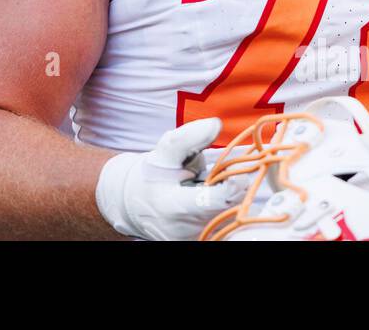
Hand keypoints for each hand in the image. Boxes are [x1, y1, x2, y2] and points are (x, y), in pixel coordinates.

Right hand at [95, 117, 247, 239]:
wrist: (133, 204)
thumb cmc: (152, 174)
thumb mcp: (164, 151)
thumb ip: (189, 137)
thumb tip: (215, 124)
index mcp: (174, 207)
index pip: (220, 200)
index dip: (234, 183)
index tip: (235, 172)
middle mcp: (185, 230)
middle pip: (230, 210)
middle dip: (233, 191)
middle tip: (219, 181)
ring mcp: (192, 240)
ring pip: (230, 220)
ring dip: (229, 203)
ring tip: (210, 194)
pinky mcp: (197, 245)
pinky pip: (225, 228)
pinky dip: (223, 214)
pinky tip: (210, 206)